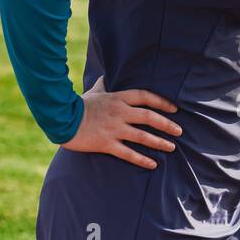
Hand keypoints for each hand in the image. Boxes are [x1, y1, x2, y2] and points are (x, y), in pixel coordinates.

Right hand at [61, 77, 182, 168]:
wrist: (60, 118)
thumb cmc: (77, 105)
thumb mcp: (93, 92)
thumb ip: (103, 85)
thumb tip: (106, 76)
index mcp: (118, 98)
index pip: (146, 97)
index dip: (162, 102)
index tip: (174, 108)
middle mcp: (119, 113)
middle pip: (149, 117)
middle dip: (167, 124)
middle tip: (179, 131)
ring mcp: (113, 129)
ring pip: (142, 136)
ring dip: (159, 142)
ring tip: (171, 147)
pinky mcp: (106, 144)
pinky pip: (128, 153)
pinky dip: (141, 159)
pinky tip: (152, 164)